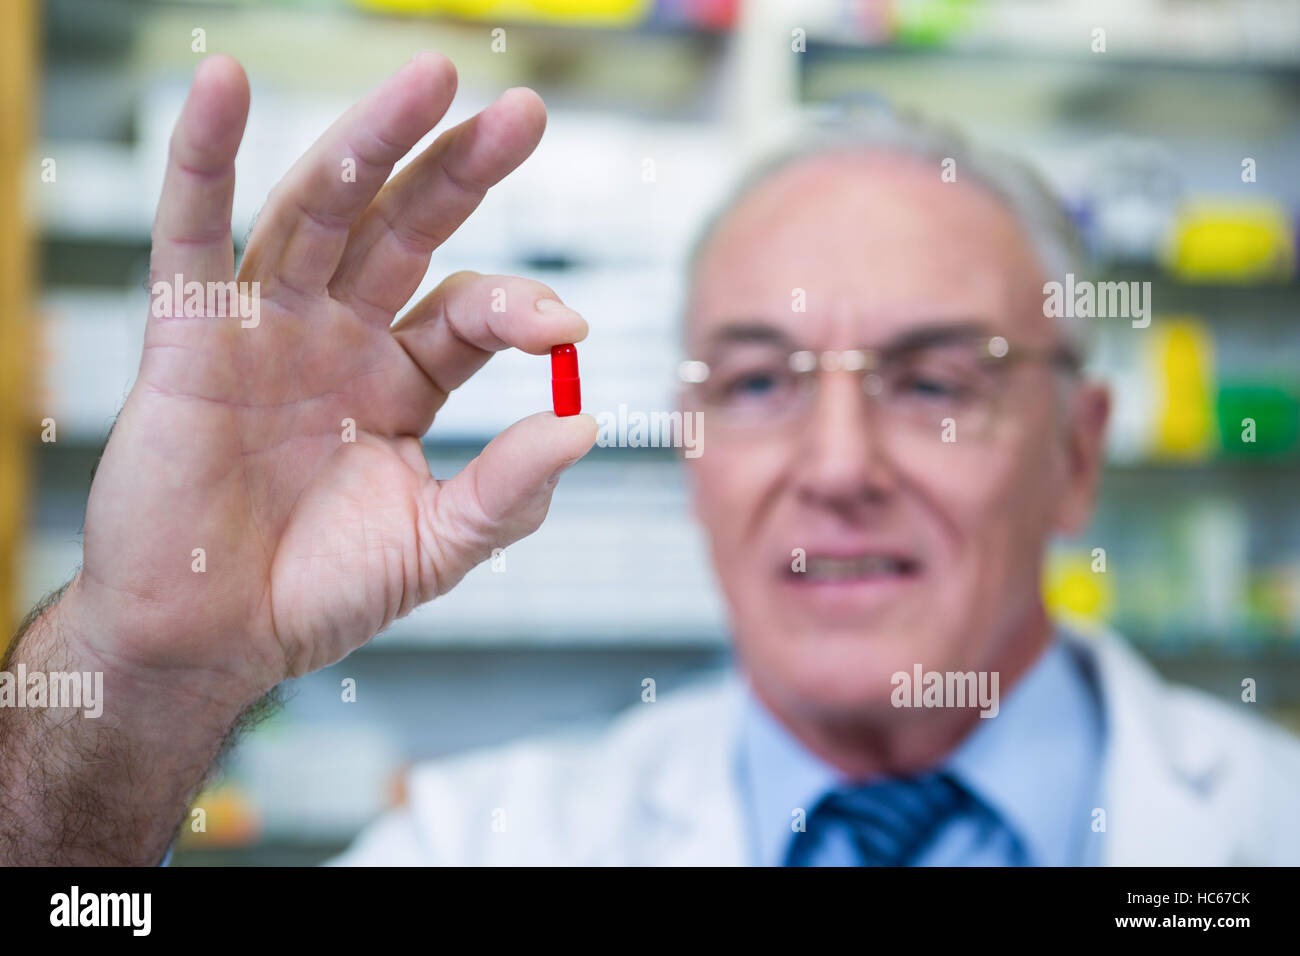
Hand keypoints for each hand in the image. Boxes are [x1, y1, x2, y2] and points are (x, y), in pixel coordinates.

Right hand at [69, 52, 596, 707]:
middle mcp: (339, 335)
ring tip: (428, 78)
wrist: (211, 640)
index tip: (563, 326)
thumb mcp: (436, 546)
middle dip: (462, 170)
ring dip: (370, 142)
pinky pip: (191, 238)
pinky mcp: (190, 339)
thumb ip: (508, 493)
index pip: (470, 310)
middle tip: (523, 113)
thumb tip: (586, 427)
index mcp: (402, 377)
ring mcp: (266, 328)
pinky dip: (200, 162)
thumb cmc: (318, 592)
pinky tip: (224, 89)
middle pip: (405, 229)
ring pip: (318, 211)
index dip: (517, 306)